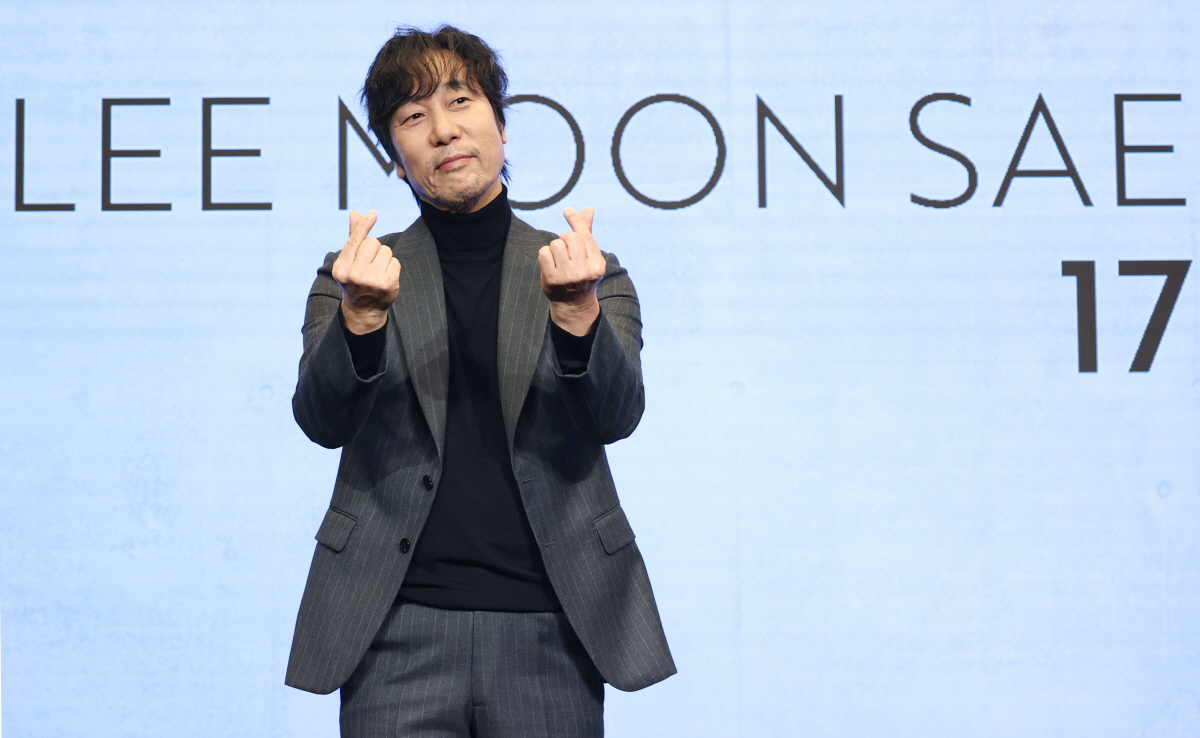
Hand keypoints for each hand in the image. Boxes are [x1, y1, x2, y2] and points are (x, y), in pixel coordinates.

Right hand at [331, 209, 400, 333]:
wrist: (363, 309)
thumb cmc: (355, 280)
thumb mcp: (349, 261)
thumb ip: (353, 237)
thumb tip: (355, 213)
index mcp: (342, 268)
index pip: (354, 241)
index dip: (364, 226)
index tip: (373, 214)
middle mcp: (355, 274)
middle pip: (372, 243)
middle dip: (373, 248)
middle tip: (369, 263)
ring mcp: (372, 281)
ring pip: (386, 251)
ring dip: (384, 257)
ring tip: (377, 270)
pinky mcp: (387, 284)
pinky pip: (395, 262)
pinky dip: (392, 266)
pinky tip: (385, 277)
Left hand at [538, 207, 605, 335]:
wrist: (574, 304)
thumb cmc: (582, 274)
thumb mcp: (589, 256)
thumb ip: (587, 232)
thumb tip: (589, 209)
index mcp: (597, 264)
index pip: (585, 236)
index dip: (575, 221)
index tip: (567, 211)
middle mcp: (584, 271)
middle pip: (570, 237)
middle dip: (565, 239)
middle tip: (566, 250)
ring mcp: (568, 276)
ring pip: (556, 244)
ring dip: (555, 247)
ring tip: (559, 259)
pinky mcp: (552, 279)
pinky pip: (544, 252)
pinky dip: (545, 254)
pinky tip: (550, 263)